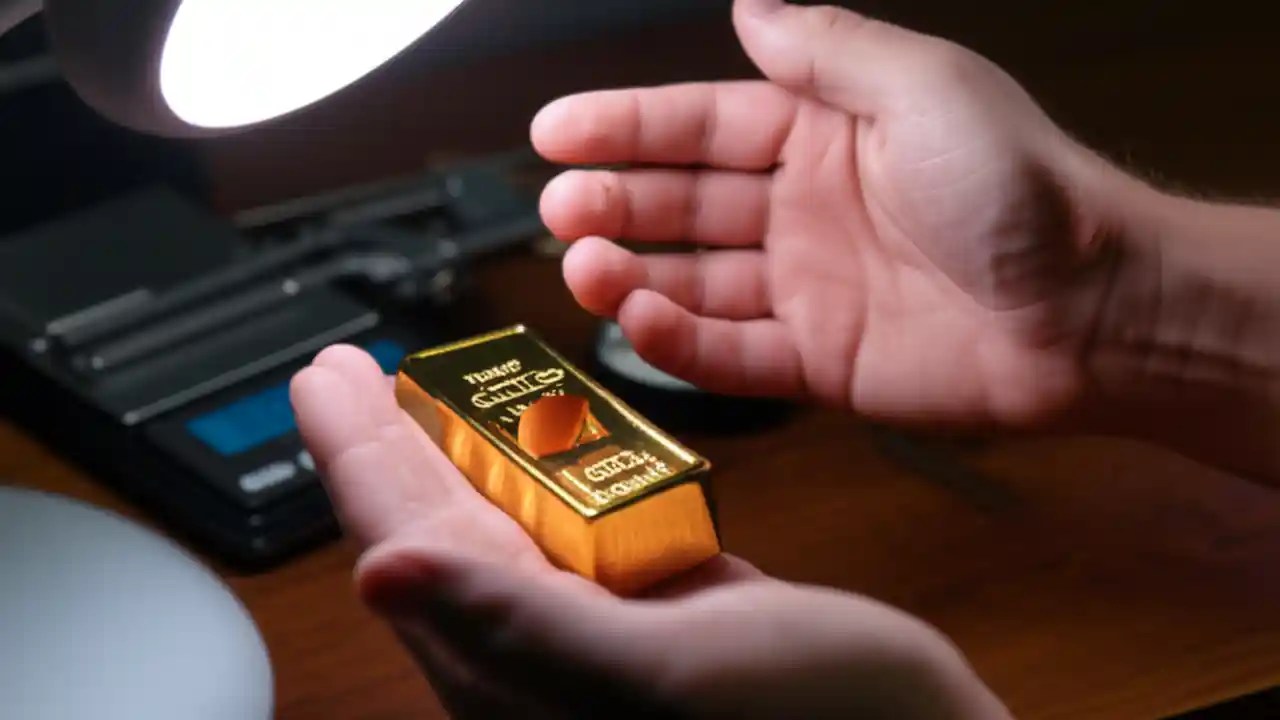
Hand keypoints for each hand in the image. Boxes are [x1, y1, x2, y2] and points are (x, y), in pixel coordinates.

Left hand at [289, 345, 1011, 718]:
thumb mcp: (654, 673)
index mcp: (517, 670)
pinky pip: (576, 522)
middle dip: (388, 440)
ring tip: (418, 390)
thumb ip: (513, 624)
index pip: (406, 544)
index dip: (354, 456)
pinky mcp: (657, 603)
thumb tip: (381, 575)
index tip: (322, 376)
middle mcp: (541, 654)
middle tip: (346, 368)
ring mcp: (600, 626)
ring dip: (458, 447)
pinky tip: (538, 437)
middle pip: (439, 524)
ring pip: (502, 519)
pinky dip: (550, 468)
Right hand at [533, 0, 1122, 428]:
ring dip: (631, 277)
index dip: (626, 126)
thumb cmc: (1020, 189)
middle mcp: (805, 209)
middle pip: (684, 205)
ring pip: (694, 282)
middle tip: (558, 209)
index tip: (556, 131)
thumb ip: (826, 51)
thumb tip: (748, 10)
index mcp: (824, 134)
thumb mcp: (922, 89)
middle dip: (614, 204)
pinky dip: (681, 343)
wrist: (1091, 311)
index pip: (702, 125)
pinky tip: (640, 323)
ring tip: (584, 269)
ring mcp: (808, 289)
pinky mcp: (819, 361)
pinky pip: (732, 353)